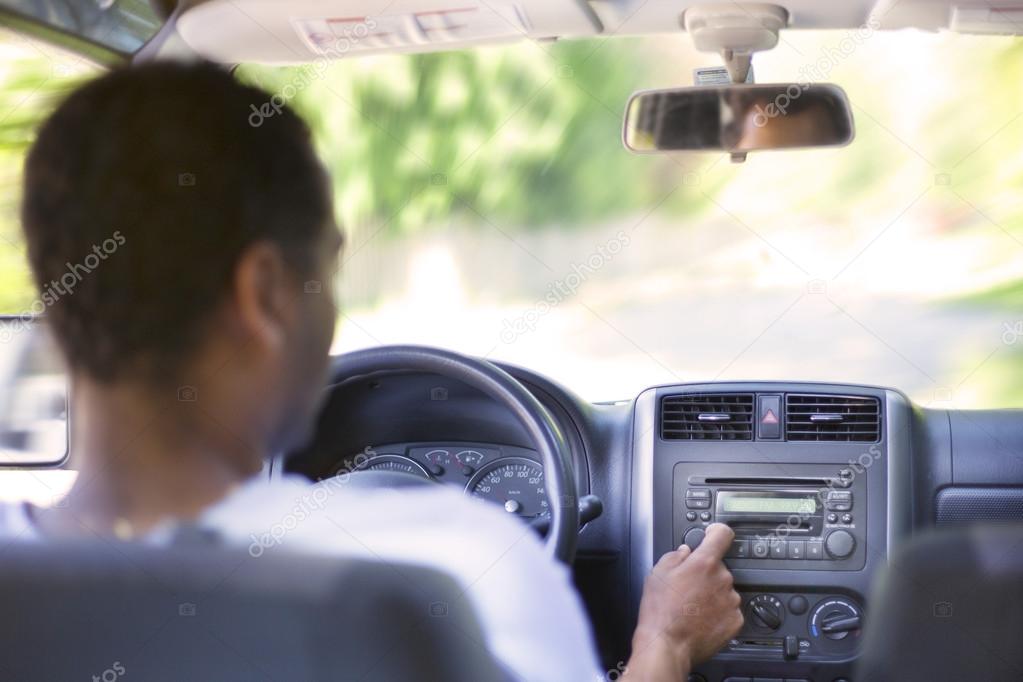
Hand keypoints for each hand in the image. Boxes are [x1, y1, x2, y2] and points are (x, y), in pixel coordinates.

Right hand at [625, 523, 742, 679]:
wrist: (667, 645)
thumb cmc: (660, 611)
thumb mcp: (657, 573)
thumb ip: (675, 555)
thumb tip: (685, 552)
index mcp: (704, 562)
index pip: (722, 534)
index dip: (716, 532)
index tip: (712, 535)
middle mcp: (722, 579)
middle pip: (719, 566)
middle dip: (706, 573)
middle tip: (688, 587)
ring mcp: (731, 600)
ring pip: (724, 589)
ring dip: (713, 593)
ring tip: (692, 606)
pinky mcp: (735, 621)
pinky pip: (729, 609)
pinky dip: (718, 612)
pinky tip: (701, 618)